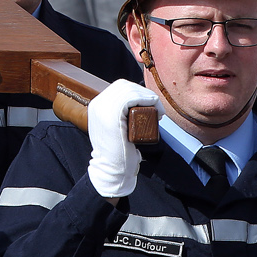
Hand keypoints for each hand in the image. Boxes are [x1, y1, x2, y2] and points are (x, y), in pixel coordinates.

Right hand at [86, 79, 157, 199]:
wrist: (112, 171)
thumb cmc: (119, 153)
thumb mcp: (115, 129)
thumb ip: (119, 116)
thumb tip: (137, 105)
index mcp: (97, 106)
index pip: (119, 87)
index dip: (137, 91)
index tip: (150, 105)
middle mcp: (98, 104)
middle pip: (124, 86)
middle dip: (144, 92)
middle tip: (157, 108)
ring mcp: (103, 109)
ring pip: (128, 90)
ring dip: (147, 96)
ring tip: (159, 110)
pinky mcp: (111, 116)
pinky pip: (129, 98)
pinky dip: (145, 98)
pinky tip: (155, 105)